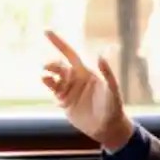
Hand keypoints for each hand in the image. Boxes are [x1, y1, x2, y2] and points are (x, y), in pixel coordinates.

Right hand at [41, 30, 133, 149]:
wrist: (108, 128)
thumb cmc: (113, 107)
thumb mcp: (112, 90)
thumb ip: (107, 73)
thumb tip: (101, 54)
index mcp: (87, 71)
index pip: (70, 53)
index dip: (58, 42)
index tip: (46, 31)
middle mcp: (76, 78)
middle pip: (59, 65)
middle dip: (51, 63)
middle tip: (47, 67)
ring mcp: (69, 90)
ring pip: (53, 78)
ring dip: (47, 75)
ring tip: (46, 77)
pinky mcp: (64, 102)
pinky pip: (53, 91)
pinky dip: (49, 87)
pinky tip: (50, 86)